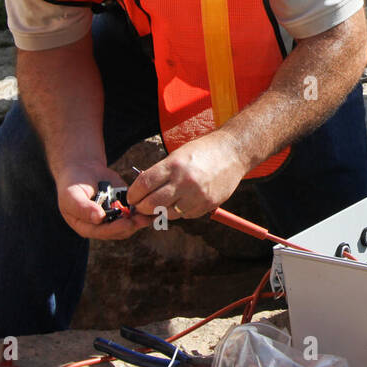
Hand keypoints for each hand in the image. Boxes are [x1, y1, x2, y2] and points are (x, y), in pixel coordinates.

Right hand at [56, 165, 154, 240]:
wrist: (83, 169)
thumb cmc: (72, 185)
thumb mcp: (72, 196)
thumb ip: (83, 208)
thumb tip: (98, 219)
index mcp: (87, 227)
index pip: (103, 232)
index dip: (116, 228)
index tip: (127, 222)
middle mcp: (102, 226)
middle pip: (120, 230)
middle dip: (132, 225)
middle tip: (144, 219)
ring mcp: (114, 216)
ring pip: (130, 223)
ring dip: (141, 219)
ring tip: (151, 213)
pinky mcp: (123, 206)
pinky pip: (135, 211)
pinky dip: (144, 209)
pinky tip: (153, 204)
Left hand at [126, 129, 246, 220]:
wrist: (234, 151)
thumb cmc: (203, 150)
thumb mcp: (178, 154)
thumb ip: (162, 172)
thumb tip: (142, 190)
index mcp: (174, 165)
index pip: (144, 184)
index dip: (133, 194)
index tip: (132, 197)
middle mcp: (184, 181)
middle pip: (152, 204)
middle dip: (142, 207)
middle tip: (141, 206)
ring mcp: (197, 194)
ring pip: (168, 213)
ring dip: (161, 211)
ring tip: (161, 204)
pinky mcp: (208, 204)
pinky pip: (185, 215)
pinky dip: (180, 211)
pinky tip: (182, 202)